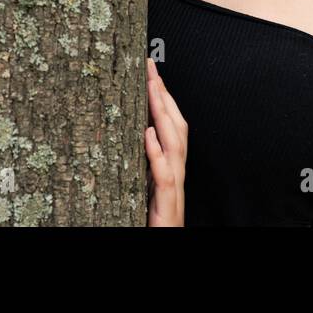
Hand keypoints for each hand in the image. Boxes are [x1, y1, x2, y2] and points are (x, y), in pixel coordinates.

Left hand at [145, 57, 186, 225]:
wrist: (163, 244)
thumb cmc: (153, 221)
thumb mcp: (144, 187)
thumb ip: (144, 163)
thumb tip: (134, 133)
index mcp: (170, 168)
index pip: (170, 125)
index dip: (164, 98)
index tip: (151, 72)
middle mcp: (176, 174)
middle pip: (177, 127)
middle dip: (165, 96)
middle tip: (151, 68)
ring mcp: (173, 189)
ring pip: (174, 145)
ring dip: (163, 114)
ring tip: (152, 89)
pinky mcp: (166, 206)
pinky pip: (163, 175)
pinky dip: (157, 152)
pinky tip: (147, 133)